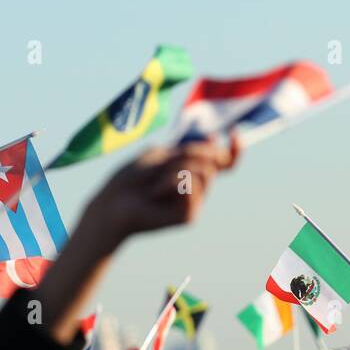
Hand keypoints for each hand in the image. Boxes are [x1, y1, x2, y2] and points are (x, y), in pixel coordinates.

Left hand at [79, 136, 240, 249]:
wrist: (114, 203)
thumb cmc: (132, 178)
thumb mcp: (162, 153)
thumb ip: (190, 149)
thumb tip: (217, 144)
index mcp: (190, 171)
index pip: (223, 161)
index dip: (234, 149)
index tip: (233, 133)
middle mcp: (197, 188)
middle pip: (215, 161)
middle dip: (190, 154)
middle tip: (164, 164)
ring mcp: (195, 203)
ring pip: (205, 172)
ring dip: (177, 169)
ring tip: (157, 182)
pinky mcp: (189, 216)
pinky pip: (194, 187)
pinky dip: (172, 183)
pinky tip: (156, 193)